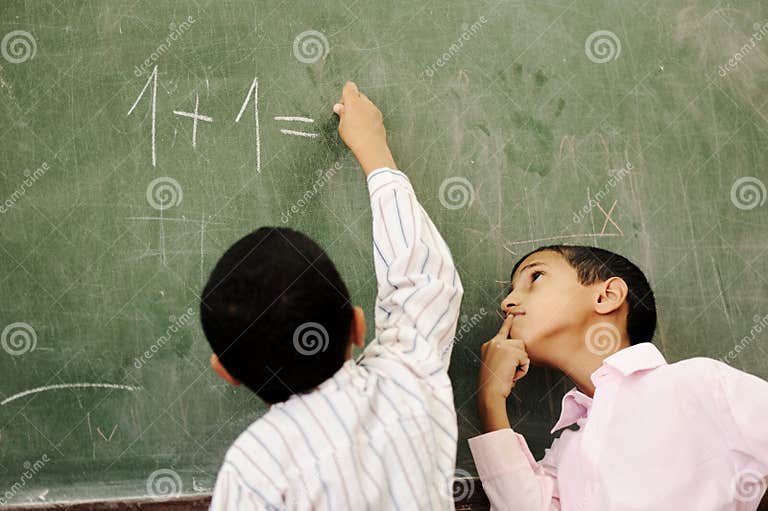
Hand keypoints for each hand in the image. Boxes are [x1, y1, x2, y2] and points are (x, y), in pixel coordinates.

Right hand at [333, 81, 396, 174]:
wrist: (371, 147)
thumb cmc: (355, 137)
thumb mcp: (342, 126)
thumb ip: (341, 114)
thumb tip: (338, 107)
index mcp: (353, 102)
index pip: (349, 87)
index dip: (345, 94)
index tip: (342, 104)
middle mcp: (365, 102)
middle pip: (358, 95)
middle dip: (353, 102)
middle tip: (347, 115)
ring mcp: (374, 109)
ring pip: (366, 104)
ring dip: (361, 109)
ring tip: (355, 123)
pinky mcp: (379, 117)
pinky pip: (372, 112)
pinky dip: (367, 116)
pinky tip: (364, 127)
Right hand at [477, 315, 529, 430]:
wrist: (489, 392)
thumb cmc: (493, 384)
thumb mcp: (495, 364)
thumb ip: (503, 355)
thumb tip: (517, 354)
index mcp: (488, 345)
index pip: (502, 331)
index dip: (508, 322)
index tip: (513, 314)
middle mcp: (494, 342)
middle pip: (518, 343)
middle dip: (519, 357)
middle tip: (509, 371)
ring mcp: (501, 345)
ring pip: (523, 350)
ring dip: (520, 364)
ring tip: (509, 373)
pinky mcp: (510, 351)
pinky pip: (525, 359)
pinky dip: (522, 369)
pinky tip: (511, 374)